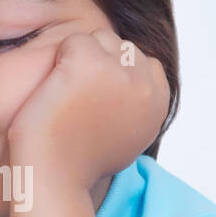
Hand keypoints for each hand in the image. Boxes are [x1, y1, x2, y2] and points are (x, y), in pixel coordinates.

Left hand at [7, 28, 168, 190]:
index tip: (97, 102)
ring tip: (68, 96)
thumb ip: (141, 108)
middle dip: (99, 63)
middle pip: (122, 47)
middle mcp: (146, 85)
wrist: (56, 176)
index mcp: (160, 102)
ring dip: (79, 59)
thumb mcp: (129, 137)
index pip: (145, 62)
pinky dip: (58, 61)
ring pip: (100, 40)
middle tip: (78, 101)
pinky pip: (73, 42)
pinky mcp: (90, 62)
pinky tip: (55, 91)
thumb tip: (143, 83)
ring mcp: (120, 71)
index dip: (116, 75)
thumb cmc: (82, 161)